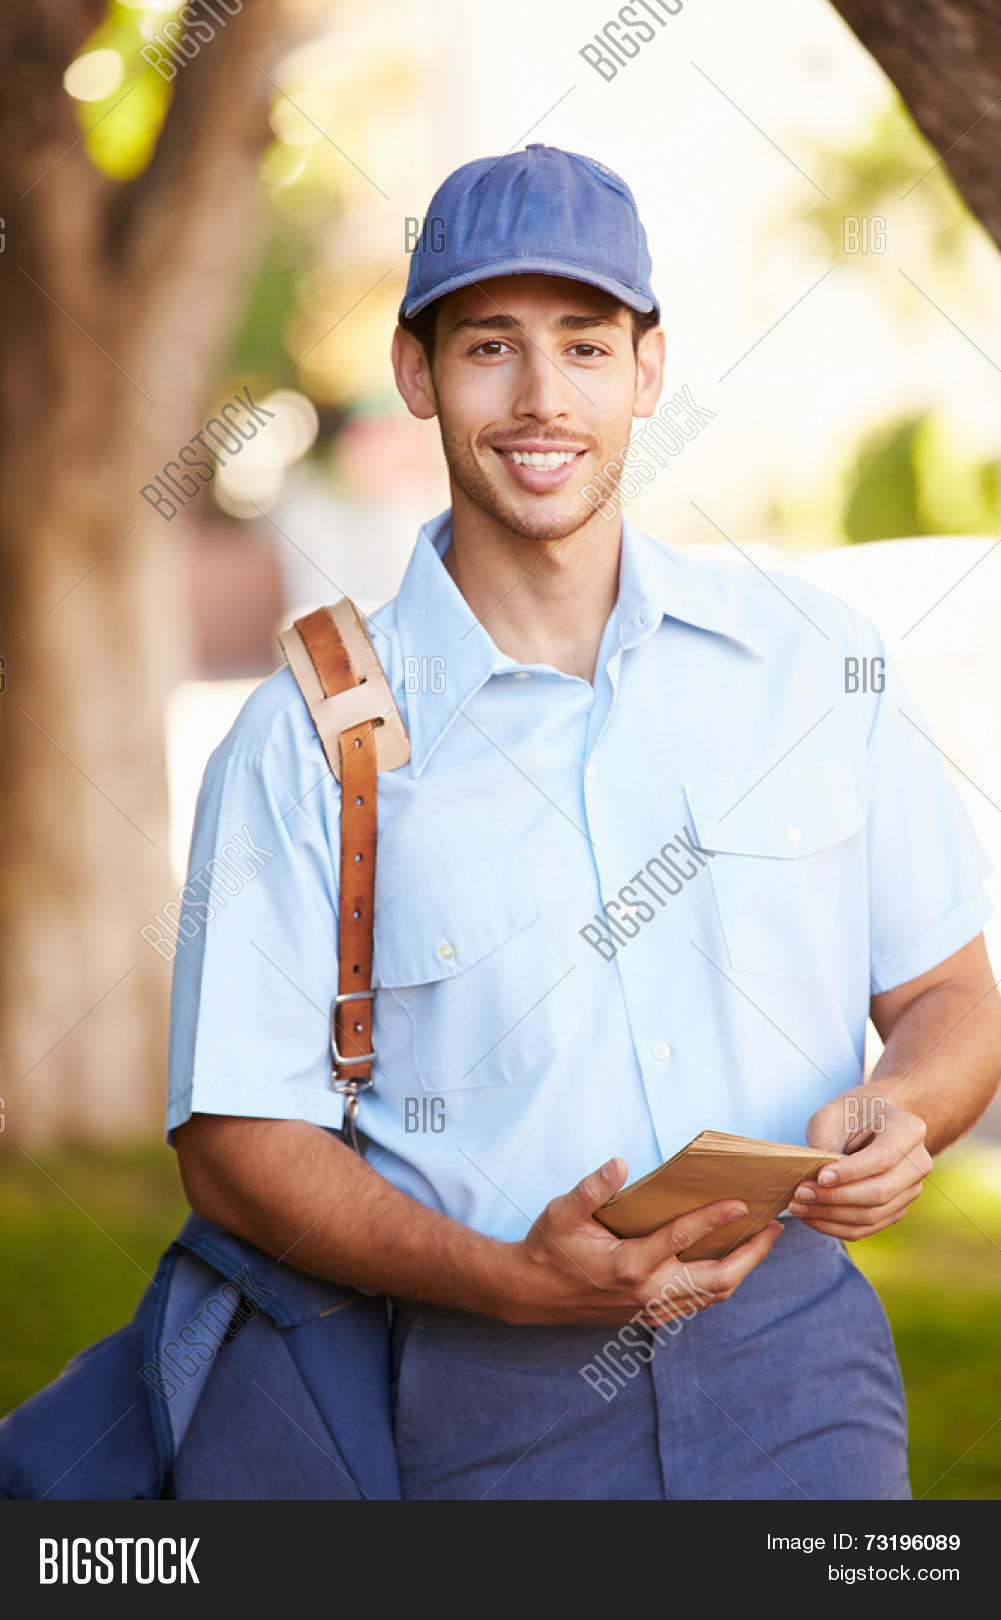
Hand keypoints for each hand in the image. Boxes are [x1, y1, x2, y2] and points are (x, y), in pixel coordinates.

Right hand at [497, 1156, 783, 1325]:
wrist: (532, 1293)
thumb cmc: (549, 1248)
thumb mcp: (562, 1211)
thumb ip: (592, 1188)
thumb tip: (620, 1164)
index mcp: (628, 1264)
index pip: (682, 1239)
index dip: (714, 1219)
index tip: (741, 1202)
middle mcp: (646, 1292)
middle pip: (716, 1280)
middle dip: (751, 1255)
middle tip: (774, 1229)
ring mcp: (650, 1308)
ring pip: (711, 1296)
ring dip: (742, 1270)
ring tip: (761, 1243)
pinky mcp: (650, 1315)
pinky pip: (697, 1304)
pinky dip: (720, 1284)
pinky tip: (729, 1263)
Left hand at [789, 1093, 932, 1239]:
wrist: (872, 1119)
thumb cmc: (851, 1113)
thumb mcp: (833, 1114)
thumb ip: (827, 1144)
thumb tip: (815, 1183)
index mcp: (909, 1129)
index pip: (883, 1158)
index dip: (851, 1172)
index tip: (820, 1177)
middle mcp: (918, 1162)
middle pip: (880, 1192)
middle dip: (836, 1197)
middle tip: (801, 1193)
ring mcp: (910, 1189)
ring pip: (872, 1215)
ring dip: (831, 1216)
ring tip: (799, 1206)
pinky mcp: (896, 1209)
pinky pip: (867, 1227)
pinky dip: (836, 1226)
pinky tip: (811, 1216)